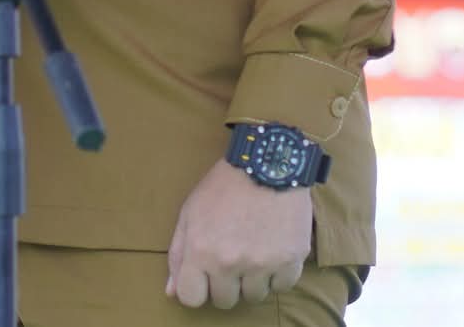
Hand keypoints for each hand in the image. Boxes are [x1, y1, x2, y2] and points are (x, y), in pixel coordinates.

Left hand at [165, 158, 311, 309]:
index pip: (191, 298)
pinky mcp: (292, 259)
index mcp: (201, 251)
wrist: (267, 163)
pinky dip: (277, 274)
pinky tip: (272, 251)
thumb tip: (172, 291)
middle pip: (225, 301)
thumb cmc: (223, 187)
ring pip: (254, 296)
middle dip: (224, 284)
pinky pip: (282, 287)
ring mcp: (263, 264)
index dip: (195, 289)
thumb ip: (179, 254)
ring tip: (252, 252)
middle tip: (230, 258)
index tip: (203, 277)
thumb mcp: (190, 213)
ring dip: (252, 280)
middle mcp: (230, 263)